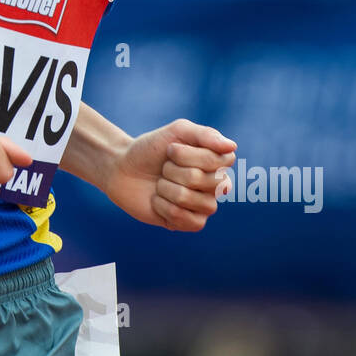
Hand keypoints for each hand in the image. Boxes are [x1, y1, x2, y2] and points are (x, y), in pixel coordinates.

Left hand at [105, 118, 235, 231]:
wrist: (123, 169)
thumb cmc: (152, 149)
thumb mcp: (177, 131)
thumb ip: (205, 135)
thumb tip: (232, 146)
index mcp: (218, 162)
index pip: (220, 160)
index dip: (189, 155)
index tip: (171, 149)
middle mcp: (217, 185)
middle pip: (200, 178)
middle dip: (172, 170)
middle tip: (164, 169)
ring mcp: (205, 205)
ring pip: (188, 198)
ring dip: (165, 188)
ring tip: (160, 185)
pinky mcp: (191, 223)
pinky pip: (182, 218)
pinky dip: (162, 207)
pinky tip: (159, 201)